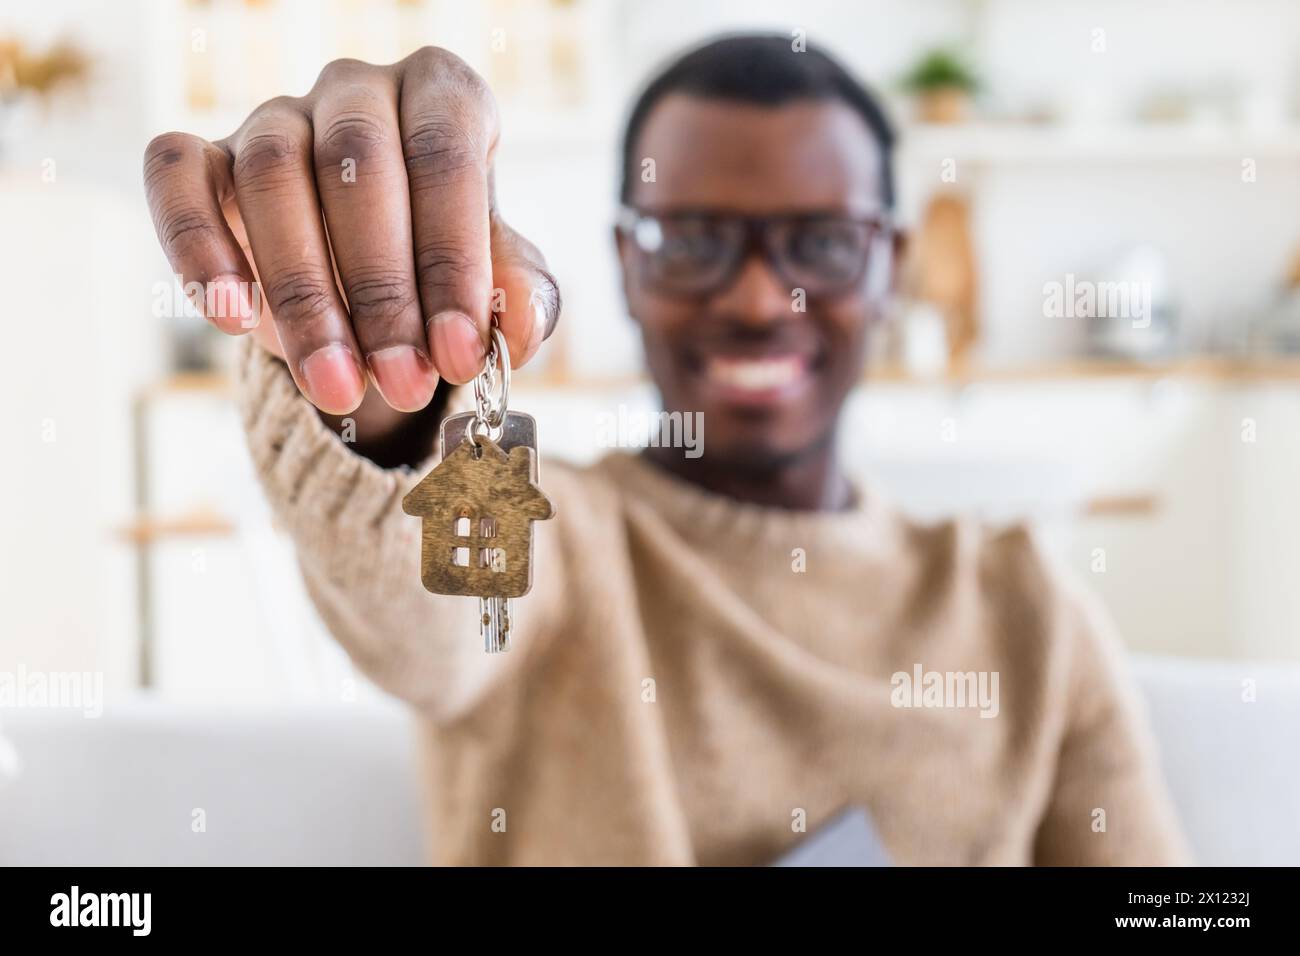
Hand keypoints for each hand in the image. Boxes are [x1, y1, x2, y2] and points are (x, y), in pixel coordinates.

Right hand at [144, 47, 559, 414]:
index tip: (457, 354)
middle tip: (402, 384)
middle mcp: (357, 92)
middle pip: (356, 166)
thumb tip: (517, 329)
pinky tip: (232, 318)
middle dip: (383, 293)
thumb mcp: (498, 281)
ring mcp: (275, 115)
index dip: (452, 263)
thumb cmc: (443, 263)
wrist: (373, 282)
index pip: (444, 160)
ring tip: (334, 384)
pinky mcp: (203, 154)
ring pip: (271, 175)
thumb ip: (519, 297)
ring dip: (303, 293)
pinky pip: (177, 175)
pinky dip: (197, 245)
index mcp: (442, 97)